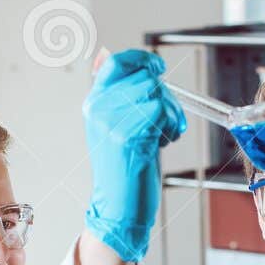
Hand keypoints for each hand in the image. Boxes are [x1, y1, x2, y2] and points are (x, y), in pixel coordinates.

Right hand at [82, 49, 186, 262]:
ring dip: (171, 113)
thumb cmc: (124, 169)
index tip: (158, 68)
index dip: (142, 59)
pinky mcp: (129, 137)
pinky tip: (164, 142)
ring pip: (156, 94)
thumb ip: (116, 93)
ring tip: (164, 134)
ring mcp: (111, 123)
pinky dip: (171, 126)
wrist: (119, 208)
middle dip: (165, 96)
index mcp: (93, 103)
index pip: (116, 62)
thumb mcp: (114, 125)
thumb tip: (111, 56)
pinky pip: (160, 113)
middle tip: (165, 119)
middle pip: (144, 78)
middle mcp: (98, 110)